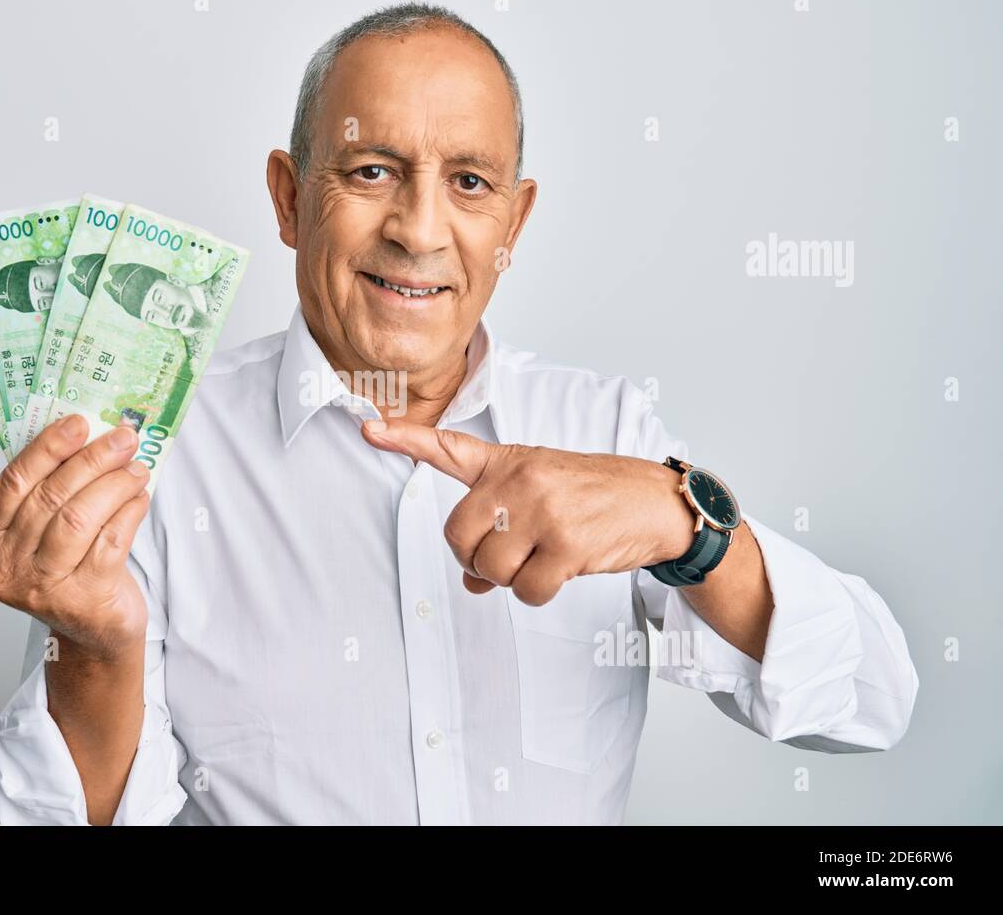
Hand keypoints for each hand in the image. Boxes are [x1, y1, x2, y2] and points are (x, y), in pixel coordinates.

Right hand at [0, 415, 151, 661]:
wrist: (96, 632)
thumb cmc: (73, 572)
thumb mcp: (46, 534)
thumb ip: (52, 492)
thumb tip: (89, 435)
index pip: (13, 483)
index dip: (46, 448)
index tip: (78, 422)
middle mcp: (8, 567)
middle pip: (50, 497)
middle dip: (91, 460)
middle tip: (123, 438)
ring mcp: (42, 587)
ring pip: (79, 518)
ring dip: (113, 484)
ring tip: (136, 468)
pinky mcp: (82, 600)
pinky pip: (110, 542)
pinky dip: (128, 512)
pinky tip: (140, 497)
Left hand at [361, 419, 694, 605]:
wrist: (654, 503)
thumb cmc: (591, 498)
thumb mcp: (540, 490)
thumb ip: (496, 526)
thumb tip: (470, 583)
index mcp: (508, 462)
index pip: (447, 447)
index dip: (403, 439)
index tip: (368, 429)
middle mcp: (520, 481)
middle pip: (458, 537)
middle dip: (476, 559)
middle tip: (509, 555)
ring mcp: (544, 511)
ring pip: (490, 570)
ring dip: (511, 579)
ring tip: (542, 558)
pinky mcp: (567, 544)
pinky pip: (526, 590)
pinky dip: (538, 593)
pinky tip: (560, 571)